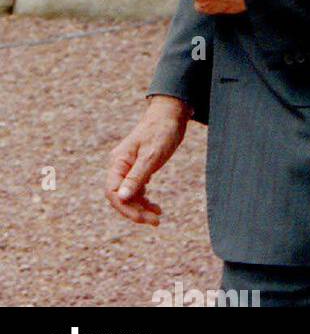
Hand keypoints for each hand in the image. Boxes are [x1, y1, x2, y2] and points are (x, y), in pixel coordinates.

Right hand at [106, 96, 189, 225]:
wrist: (171, 113)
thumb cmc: (162, 130)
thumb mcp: (152, 154)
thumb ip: (137, 176)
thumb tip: (120, 198)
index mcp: (118, 162)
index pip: (113, 192)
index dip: (126, 208)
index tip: (144, 218)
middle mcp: (119, 166)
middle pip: (120, 197)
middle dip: (135, 211)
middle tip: (155, 221)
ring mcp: (127, 167)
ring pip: (128, 195)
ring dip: (140, 208)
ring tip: (157, 216)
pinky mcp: (137, 168)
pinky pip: (135, 189)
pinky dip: (143, 199)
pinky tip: (154, 206)